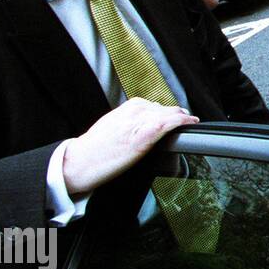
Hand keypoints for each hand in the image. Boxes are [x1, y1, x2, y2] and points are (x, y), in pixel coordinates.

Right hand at [62, 98, 199, 195]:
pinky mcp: (144, 135)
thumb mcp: (114, 127)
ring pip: (171, 115)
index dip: (171, 113)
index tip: (179, 118)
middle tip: (187, 124)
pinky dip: (183, 122)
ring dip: (183, 119)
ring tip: (191, 123)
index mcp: (128, 107)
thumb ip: (132, 123)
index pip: (157, 106)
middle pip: (167, 110)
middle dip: (177, 117)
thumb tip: (147, 127)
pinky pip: (170, 123)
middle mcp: (135, 110)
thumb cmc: (94, 150)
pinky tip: (191, 123)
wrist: (77, 161)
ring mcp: (140, 121)